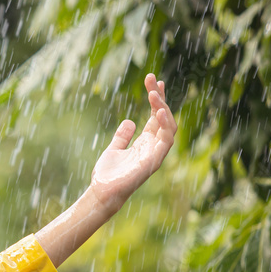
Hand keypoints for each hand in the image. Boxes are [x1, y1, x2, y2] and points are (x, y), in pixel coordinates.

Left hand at [89, 73, 177, 212]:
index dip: (156, 99)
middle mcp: (153, 146)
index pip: (155, 116)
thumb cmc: (108, 175)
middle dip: (159, 97)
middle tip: (152, 79)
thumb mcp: (113, 149)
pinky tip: (158, 111)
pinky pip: (166, 141)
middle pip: (163, 117)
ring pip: (168, 127)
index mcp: (145, 142)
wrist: (102, 193)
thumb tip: (129, 121)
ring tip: (154, 93)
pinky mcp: (154, 161)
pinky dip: (165, 126)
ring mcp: (155, 154)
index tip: (153, 81)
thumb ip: (122, 136)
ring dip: (163, 108)